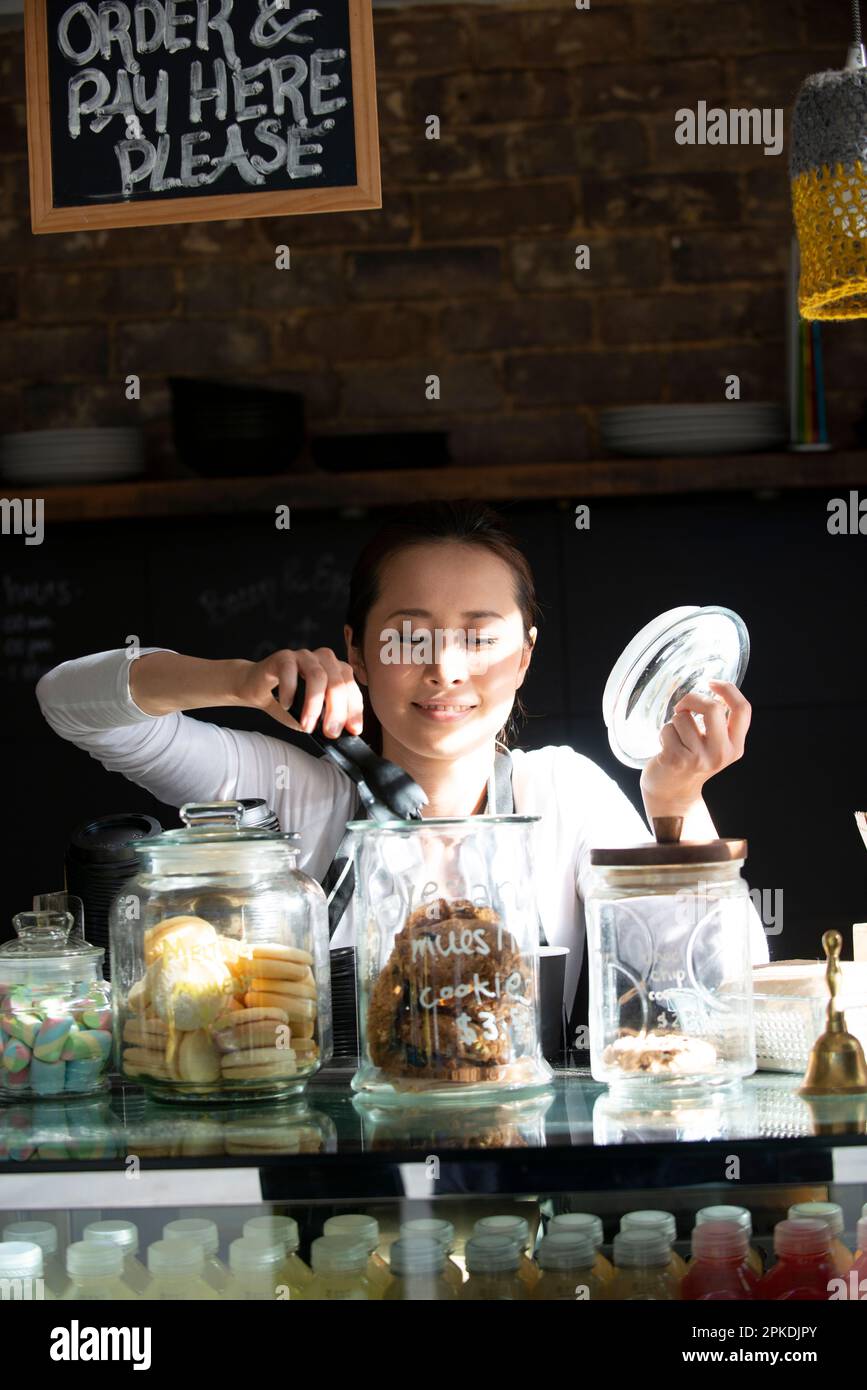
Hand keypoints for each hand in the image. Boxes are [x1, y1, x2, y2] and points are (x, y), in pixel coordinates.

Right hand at [236, 647, 364, 737]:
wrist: (256, 687)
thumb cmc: (286, 699)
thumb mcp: (310, 714)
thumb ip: (324, 720)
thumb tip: (336, 732)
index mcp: (336, 671)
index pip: (351, 689)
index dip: (354, 710)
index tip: (353, 730)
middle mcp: (324, 660)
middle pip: (337, 682)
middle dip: (336, 710)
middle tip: (330, 732)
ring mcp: (304, 656)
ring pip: (317, 676)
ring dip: (314, 704)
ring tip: (307, 724)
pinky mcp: (283, 657)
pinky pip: (289, 670)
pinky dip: (290, 690)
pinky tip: (287, 705)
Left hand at [639, 679, 750, 812]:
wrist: (673, 794)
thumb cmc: (692, 762)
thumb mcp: (715, 746)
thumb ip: (720, 724)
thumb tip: (713, 690)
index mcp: (734, 747)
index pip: (743, 710)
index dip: (728, 690)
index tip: (712, 683)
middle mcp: (720, 753)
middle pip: (712, 708)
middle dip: (692, 699)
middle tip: (683, 707)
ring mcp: (698, 758)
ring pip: (683, 718)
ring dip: (674, 722)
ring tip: (675, 739)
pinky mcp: (676, 759)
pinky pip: (667, 729)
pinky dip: (663, 734)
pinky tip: (666, 748)